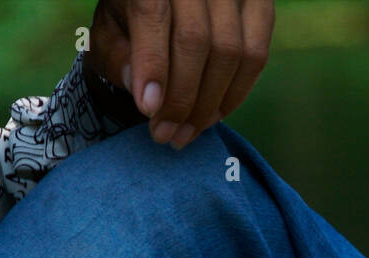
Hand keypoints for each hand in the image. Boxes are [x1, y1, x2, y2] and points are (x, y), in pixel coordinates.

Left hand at [89, 0, 275, 147]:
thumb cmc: (132, 15)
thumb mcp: (110, 30)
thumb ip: (118, 56)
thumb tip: (144, 93)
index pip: (153, 14)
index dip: (153, 66)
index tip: (148, 111)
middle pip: (195, 40)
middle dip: (182, 97)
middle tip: (166, 134)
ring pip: (231, 52)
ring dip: (211, 103)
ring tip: (188, 131)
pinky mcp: (258, 3)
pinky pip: (256, 55)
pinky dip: (238, 92)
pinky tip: (215, 114)